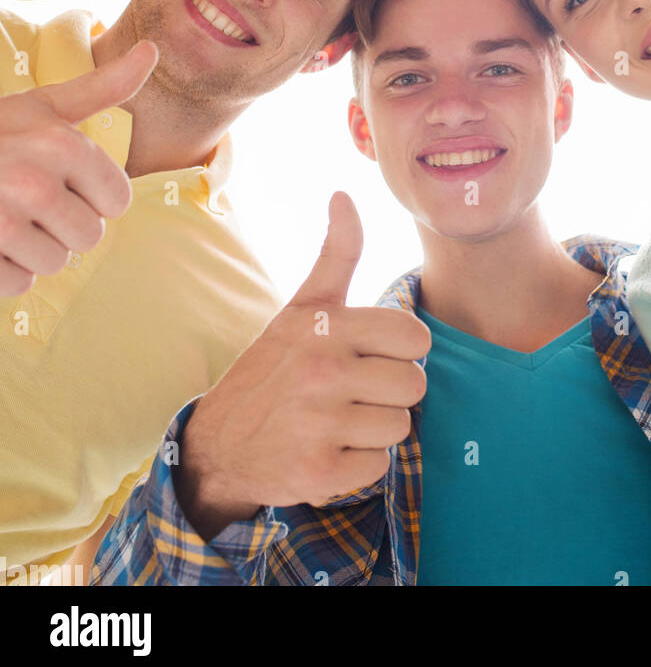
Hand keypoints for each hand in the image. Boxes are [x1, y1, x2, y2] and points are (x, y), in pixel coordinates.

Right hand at [0, 41, 158, 296]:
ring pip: (56, 263)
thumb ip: (104, 86)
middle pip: (90, 237)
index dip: (91, 193)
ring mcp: (0, 223)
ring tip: (5, 216)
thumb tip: (151, 48)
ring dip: (34, 248)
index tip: (61, 177)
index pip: (118, 202)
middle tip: (27, 197)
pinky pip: (18, 285)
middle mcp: (33, 184)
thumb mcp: (44, 105)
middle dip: (64, 223)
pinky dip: (5, 269)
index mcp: (61, 145)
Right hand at [177, 192, 429, 537]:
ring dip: (376, 429)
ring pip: (400, 426)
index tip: (370, 354)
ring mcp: (319, 424)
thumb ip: (337, 252)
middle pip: (414, 384)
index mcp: (326, 326)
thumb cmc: (275, 367)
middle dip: (390, 391)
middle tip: (353, 391)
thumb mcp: (304, 306)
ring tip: (339, 419)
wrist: (219, 443)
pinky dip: (359, 465)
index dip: (400, 349)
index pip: (415, 337)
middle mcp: (321, 372)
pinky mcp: (318, 473)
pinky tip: (328, 450)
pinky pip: (379, 467)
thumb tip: (344, 193)